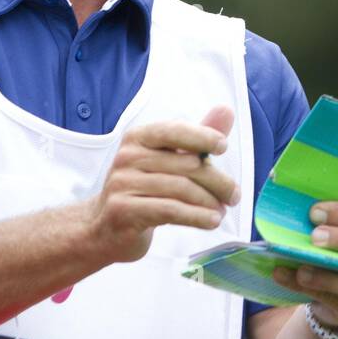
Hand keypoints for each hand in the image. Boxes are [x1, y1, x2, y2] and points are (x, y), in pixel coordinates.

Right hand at [85, 105, 240, 264]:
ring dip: (209, 202)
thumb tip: (226, 110)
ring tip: (223, 210)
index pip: (175, 130)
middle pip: (185, 165)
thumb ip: (197, 137)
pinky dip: (197, 216)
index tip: (223, 147)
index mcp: (139, 137)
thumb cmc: (143, 189)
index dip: (201, 136)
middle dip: (217, 181)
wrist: (104, 228)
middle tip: (234, 195)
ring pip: (181, 189)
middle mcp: (127, 156)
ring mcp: (122, 183)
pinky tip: (211, 221)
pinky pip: (170, 210)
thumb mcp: (169, 160)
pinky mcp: (123, 210)